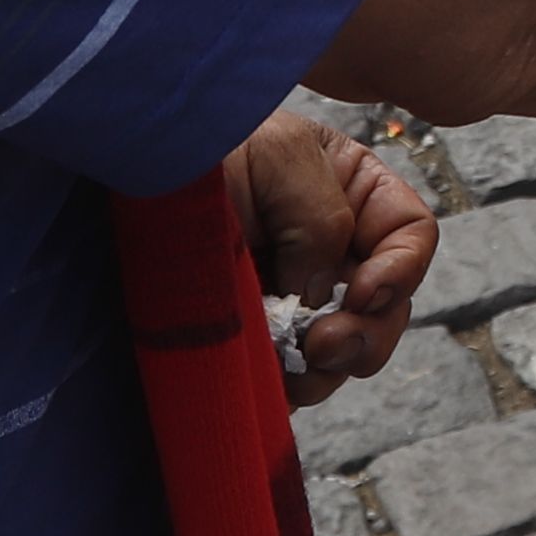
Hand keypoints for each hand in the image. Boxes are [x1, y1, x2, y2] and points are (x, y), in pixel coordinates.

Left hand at [221, 104, 437, 403]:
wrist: (123, 181)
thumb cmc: (200, 149)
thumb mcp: (277, 154)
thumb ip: (322, 217)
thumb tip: (320, 295)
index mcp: (351, 192)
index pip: (411, 235)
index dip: (402, 270)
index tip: (360, 292)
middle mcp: (331, 249)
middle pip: (389, 307)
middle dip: (367, 333)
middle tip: (322, 345)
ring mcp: (292, 300)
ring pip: (343, 354)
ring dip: (327, 369)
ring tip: (291, 365)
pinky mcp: (254, 339)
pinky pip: (289, 378)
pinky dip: (284, 386)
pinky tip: (264, 379)